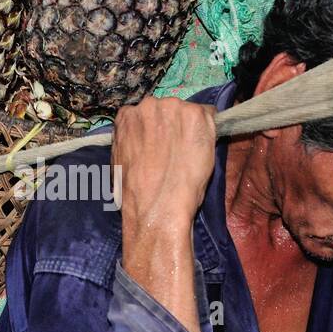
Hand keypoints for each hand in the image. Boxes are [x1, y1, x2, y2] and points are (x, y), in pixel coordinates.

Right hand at [112, 97, 216, 331]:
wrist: (157, 222)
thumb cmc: (138, 212)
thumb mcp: (126, 178)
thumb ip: (135, 157)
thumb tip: (144, 159)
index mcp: (120, 124)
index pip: (148, 115)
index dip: (163, 139)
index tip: (166, 160)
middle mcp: (141, 109)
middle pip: (171, 111)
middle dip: (179, 137)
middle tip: (179, 171)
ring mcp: (167, 112)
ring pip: (192, 116)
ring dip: (197, 139)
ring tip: (189, 173)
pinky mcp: (192, 121)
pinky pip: (211, 122)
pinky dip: (212, 142)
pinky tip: (201, 167)